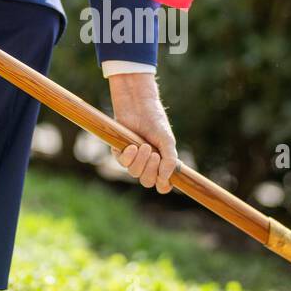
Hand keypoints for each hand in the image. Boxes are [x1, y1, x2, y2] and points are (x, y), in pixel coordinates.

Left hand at [108, 71, 176, 193]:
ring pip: (134, 173)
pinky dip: (129, 157)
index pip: (163, 184)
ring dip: (141, 162)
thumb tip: (166, 178)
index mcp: (161, 162)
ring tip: (145, 146)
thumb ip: (170, 159)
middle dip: (151, 171)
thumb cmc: (155, 121)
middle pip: (148, 182)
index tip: (165, 180)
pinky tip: (133, 146)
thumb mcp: (167, 140)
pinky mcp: (120, 152)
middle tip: (155, 155)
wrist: (139, 105)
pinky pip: (123, 162)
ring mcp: (133, 159)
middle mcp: (147, 163)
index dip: (164, 186)